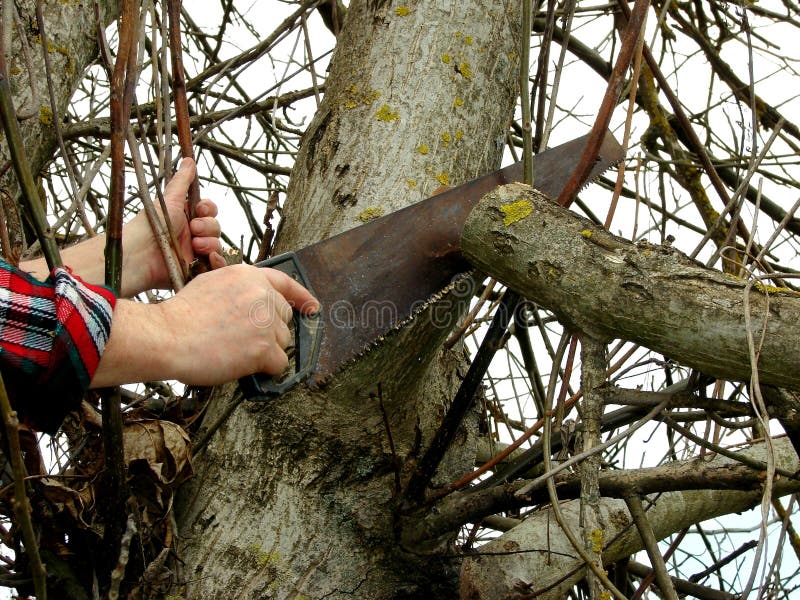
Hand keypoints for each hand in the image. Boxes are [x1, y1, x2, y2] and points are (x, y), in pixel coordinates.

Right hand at [90, 264, 319, 386]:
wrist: (167, 336)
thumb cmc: (181, 316)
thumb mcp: (211, 284)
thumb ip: (238, 290)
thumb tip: (254, 304)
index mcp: (249, 276)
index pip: (285, 283)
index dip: (301, 296)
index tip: (312, 306)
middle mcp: (261, 295)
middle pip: (284, 318)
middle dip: (270, 331)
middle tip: (245, 340)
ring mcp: (264, 322)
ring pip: (282, 342)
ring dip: (265, 351)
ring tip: (236, 352)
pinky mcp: (263, 348)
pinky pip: (279, 364)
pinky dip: (266, 370)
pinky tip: (247, 367)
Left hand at [131, 157, 225, 291]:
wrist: (141, 255)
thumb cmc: (151, 225)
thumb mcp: (169, 200)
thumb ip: (182, 181)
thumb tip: (189, 159)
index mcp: (185, 218)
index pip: (209, 211)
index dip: (208, 210)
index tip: (200, 209)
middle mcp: (191, 235)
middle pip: (216, 228)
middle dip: (208, 227)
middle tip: (193, 229)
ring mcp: (194, 254)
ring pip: (218, 246)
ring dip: (210, 244)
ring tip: (194, 246)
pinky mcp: (196, 271)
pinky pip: (216, 267)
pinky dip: (217, 262)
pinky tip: (209, 259)